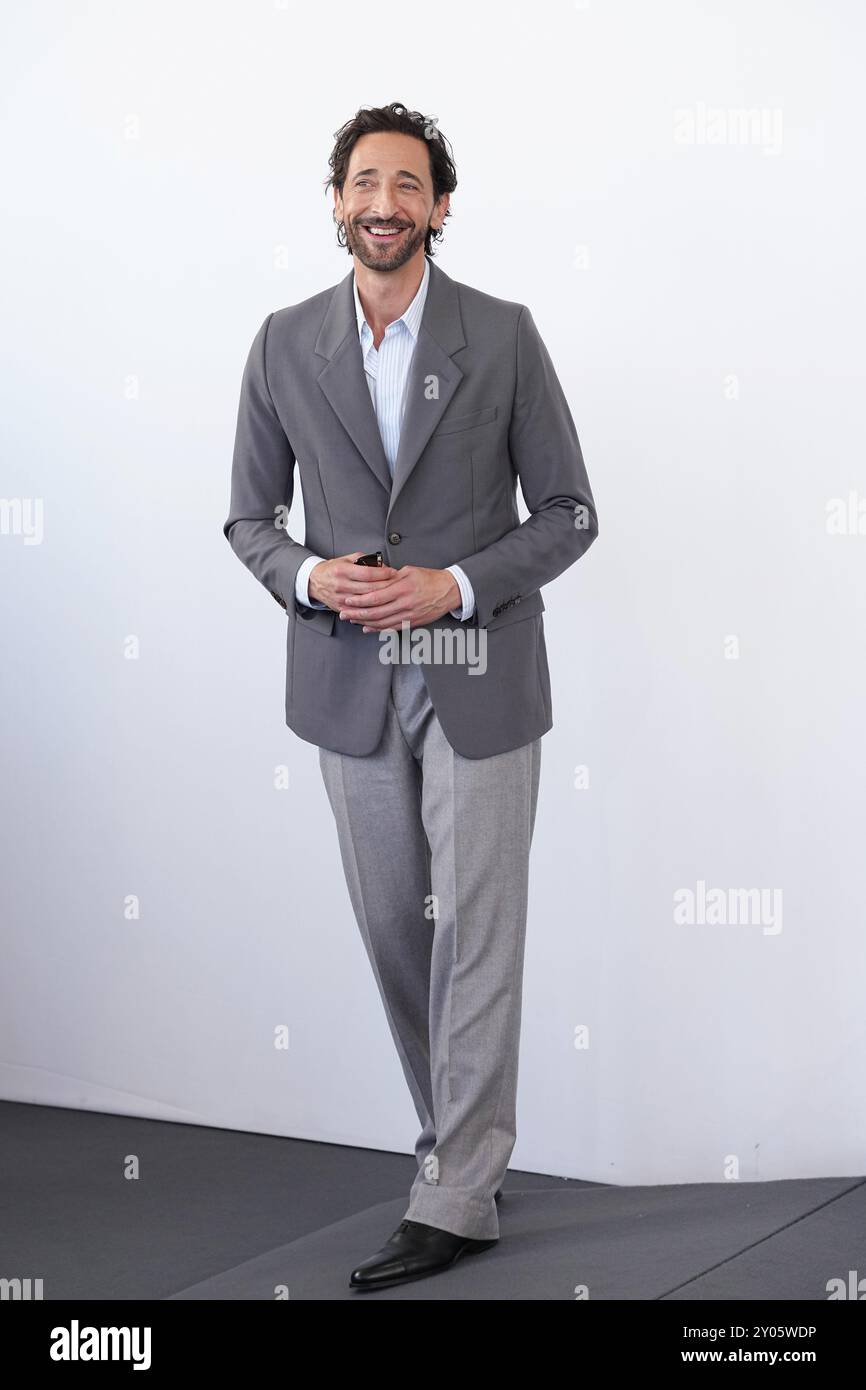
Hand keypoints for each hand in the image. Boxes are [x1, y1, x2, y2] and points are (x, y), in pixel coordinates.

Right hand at [308, 552, 399, 610]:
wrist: (315, 581)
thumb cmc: (333, 569)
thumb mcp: (347, 559)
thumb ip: (365, 560)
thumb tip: (383, 566)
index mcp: (342, 570)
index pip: (368, 573)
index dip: (383, 573)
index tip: (393, 572)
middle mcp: (341, 585)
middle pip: (370, 589)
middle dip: (386, 586)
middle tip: (397, 584)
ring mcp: (341, 599)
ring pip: (367, 602)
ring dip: (382, 599)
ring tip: (392, 595)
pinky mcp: (341, 608)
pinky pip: (360, 611)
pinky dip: (372, 609)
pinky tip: (381, 606)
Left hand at [337, 566, 460, 630]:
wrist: (449, 591)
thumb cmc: (430, 578)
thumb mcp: (409, 571)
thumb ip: (391, 577)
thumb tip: (373, 580)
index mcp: (403, 588)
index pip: (376, 597)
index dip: (360, 601)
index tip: (348, 600)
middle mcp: (405, 604)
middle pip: (376, 612)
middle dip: (357, 614)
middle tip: (344, 613)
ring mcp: (409, 615)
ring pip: (382, 622)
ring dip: (365, 622)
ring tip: (352, 620)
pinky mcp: (412, 622)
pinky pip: (392, 628)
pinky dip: (378, 629)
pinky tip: (367, 628)